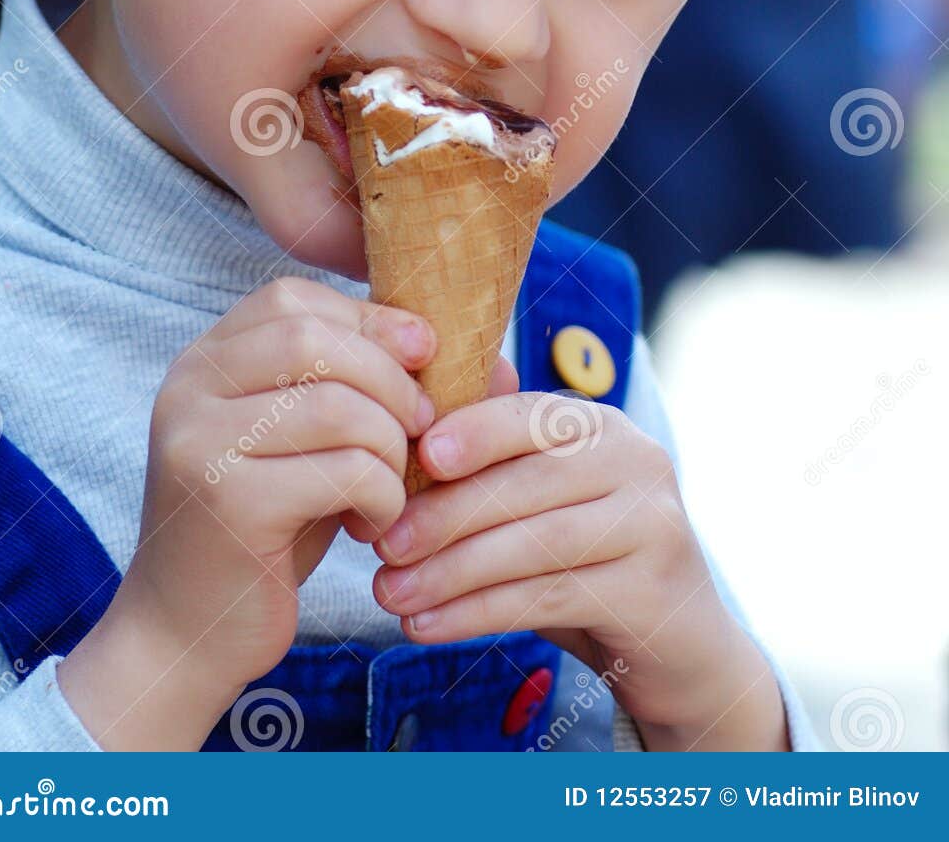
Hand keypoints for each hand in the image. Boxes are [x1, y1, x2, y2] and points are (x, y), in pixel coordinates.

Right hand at [60, 275, 439, 748]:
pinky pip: (343, 471)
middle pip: (315, 339)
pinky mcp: (226, 503)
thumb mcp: (307, 441)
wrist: (187, 637)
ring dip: (391, 447)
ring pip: (338, 405)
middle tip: (420, 430)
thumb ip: (356, 384)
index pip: (292, 299)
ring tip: (390, 488)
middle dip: (390, 380)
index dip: (367, 319)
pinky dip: (382, 496)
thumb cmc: (266, 531)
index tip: (421, 356)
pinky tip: (371, 526)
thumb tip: (473, 350)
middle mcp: (188, 388)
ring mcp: (199, 442)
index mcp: (204, 361)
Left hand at [371, 388, 788, 749]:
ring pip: (533, 544)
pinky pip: (547, 598)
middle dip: (445, 514)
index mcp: (604, 427)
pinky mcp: (651, 593)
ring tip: (390, 593)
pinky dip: (477, 613)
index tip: (418, 457)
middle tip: (381, 544)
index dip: (475, 432)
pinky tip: (427, 625)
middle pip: (527, 484)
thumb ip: (496, 458)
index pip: (532, 417)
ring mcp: (654, 527)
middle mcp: (638, 463)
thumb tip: (420, 411)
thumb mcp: (545, 501)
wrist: (680, 648)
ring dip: (451, 571)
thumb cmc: (589, 561)